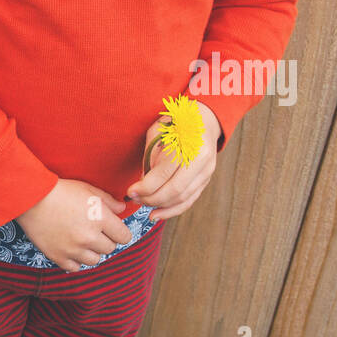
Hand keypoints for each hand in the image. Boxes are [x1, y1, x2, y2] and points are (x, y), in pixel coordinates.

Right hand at [15, 178, 131, 272]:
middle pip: (110, 248)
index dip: (120, 232)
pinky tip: (70, 249)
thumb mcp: (88, 189)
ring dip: (91, 251)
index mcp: (100, 219)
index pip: (124, 237)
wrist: (31, 198)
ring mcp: (73, 249)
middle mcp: (89, 236)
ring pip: (94, 260)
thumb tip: (122, 210)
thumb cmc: (60, 191)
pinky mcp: (58, 256)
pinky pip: (75, 267)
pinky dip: (75, 260)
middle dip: (105, 240)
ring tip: (81, 241)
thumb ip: (109, 201)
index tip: (112, 229)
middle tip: (93, 231)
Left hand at [125, 100, 222, 220]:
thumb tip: (141, 185)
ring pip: (182, 198)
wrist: (202, 121)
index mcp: (188, 143)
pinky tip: (156, 215)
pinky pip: (189, 201)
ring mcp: (207, 172)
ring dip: (160, 206)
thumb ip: (150, 157)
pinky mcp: (206, 180)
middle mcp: (201, 159)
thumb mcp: (157, 132)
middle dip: (151, 199)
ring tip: (142, 205)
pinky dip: (172, 210)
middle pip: (175, 190)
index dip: (145, 187)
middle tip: (135, 199)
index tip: (130, 191)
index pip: (164, 173)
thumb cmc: (174, 124)